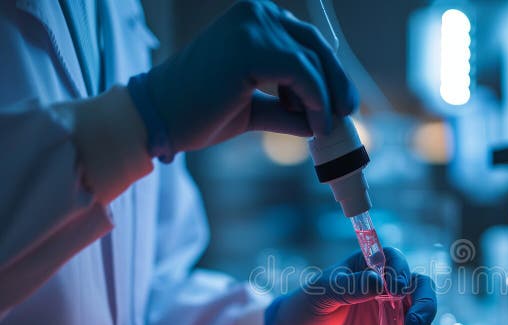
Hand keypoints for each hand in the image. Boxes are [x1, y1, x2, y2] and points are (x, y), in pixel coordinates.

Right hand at [130, 0, 356, 156]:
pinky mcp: (252, 47)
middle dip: (338, 84)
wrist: (159, 120)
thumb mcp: (255, 107)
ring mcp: (252, 25)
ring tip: (320, 127)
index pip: (307, 40)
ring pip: (314, 62)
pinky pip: (304, 74)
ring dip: (326, 99)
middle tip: (347, 114)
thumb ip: (288, 108)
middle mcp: (255, 13)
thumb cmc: (200, 113)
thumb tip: (323, 121)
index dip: (330, 73)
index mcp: (254, 19)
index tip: (341, 104)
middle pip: (317, 46)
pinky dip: (316, 102)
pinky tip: (314, 124)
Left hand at [263, 248, 439, 324]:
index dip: (400, 271)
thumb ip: (348, 287)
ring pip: (422, 308)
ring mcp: (392, 312)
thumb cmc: (306, 309)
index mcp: (367, 266)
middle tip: (413, 322)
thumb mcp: (321, 294)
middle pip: (417, 284)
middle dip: (422, 301)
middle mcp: (386, 286)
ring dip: (428, 320)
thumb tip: (376, 280)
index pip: (393, 260)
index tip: (395, 289)